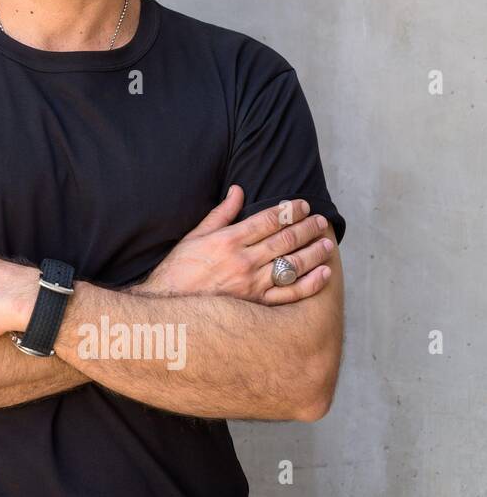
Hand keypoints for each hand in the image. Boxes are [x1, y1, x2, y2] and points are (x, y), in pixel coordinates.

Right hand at [139, 185, 334, 305]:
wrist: (169, 305)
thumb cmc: (179, 269)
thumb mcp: (195, 235)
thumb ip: (221, 213)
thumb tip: (238, 190)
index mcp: (228, 240)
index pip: (268, 220)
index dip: (289, 210)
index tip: (302, 205)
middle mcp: (243, 261)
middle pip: (285, 239)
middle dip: (307, 227)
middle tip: (320, 220)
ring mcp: (252, 284)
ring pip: (293, 264)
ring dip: (314, 252)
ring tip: (328, 242)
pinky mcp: (257, 304)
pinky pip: (291, 293)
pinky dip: (311, 283)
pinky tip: (324, 273)